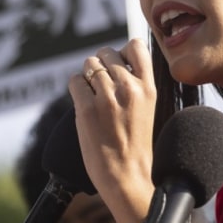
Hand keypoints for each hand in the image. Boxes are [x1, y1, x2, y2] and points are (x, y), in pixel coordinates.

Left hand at [67, 38, 157, 222]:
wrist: (127, 176)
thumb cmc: (135, 145)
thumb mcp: (147, 108)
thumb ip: (134, 84)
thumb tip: (115, 61)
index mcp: (148, 88)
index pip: (135, 46)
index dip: (122, 51)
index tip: (118, 63)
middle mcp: (129, 88)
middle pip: (106, 53)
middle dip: (101, 65)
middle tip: (102, 87)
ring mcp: (107, 98)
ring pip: (89, 65)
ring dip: (88, 78)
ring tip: (94, 98)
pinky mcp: (87, 109)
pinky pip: (75, 81)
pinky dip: (76, 90)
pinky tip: (84, 106)